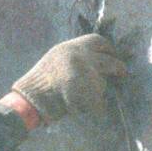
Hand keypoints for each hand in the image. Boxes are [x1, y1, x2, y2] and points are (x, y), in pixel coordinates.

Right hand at [9, 34, 127, 123]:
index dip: (108, 49)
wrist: (29, 100)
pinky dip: (96, 106)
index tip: (113, 55)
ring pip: (103, 81)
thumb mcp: (55, 60)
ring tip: (91, 96)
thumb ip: (74, 56)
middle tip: (122, 73)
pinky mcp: (88, 92)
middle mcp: (80, 57)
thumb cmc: (38, 83)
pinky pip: (99, 100)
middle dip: (117, 67)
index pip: (97, 41)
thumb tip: (95, 58)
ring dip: (100, 89)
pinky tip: (88, 109)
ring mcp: (85, 74)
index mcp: (71, 48)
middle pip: (108, 60)